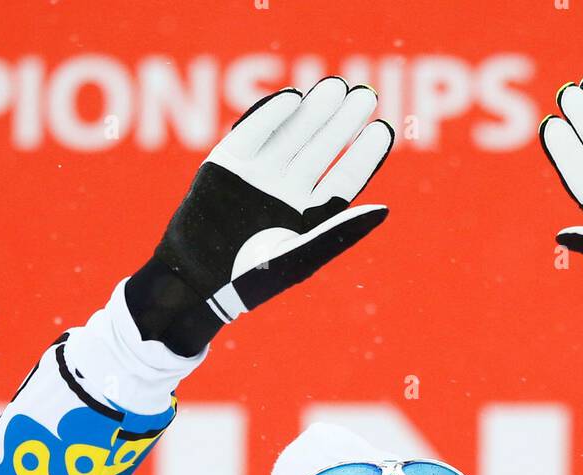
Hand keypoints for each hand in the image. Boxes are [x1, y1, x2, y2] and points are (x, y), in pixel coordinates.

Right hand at [126, 77, 393, 354]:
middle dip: (342, 122)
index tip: (384, 130)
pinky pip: (254, 130)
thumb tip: (385, 209)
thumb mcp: (300, 257)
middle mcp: (287, 192)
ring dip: (313, 111)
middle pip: (321, 149)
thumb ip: (340, 232)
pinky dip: (272, 113)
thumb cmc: (251, 279)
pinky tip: (294, 97)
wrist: (196, 280)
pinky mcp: (228, 162)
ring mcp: (258, 175)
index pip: (344, 179)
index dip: (364, 155)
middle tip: (364, 94)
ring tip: (337, 87)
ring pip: (292, 134)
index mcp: (309, 216)